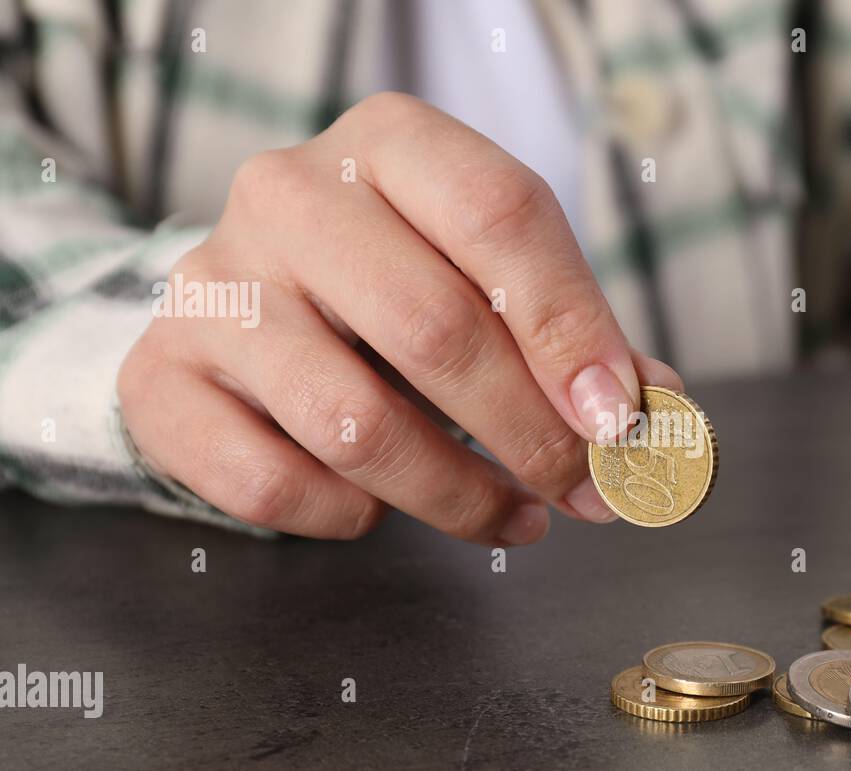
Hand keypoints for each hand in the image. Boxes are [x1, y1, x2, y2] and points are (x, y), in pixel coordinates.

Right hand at [119, 93, 679, 542]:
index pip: (500, 216)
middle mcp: (289, 195)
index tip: (621, 422)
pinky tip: (380, 509)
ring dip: (455, 495)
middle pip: (434, 326)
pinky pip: (267, 482)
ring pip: (352, 423)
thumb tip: (658, 418)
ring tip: (512, 516)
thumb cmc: (397, 286)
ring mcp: (213, 286)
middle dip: (530, 435)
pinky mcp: (162, 377)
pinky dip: (345, 517)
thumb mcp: (490, 276)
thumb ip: (575, 336)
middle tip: (584, 492)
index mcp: (391, 144)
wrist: (247, 302)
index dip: (572, 329)